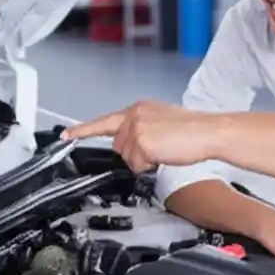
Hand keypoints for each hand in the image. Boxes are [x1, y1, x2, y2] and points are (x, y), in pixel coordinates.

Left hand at [61, 101, 223, 173]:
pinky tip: (164, 155)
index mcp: (138, 108)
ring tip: (164, 150)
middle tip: (159, 149)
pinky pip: (136, 165)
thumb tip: (133, 145)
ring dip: (143, 161)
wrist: (209, 132)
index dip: (83, 129)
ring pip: (127, 157)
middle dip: (134, 153)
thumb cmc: (193, 131)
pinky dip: (149, 165)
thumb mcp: (162, 121)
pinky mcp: (141, 142)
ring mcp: (136, 128)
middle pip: (118, 146)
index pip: (105, 120)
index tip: (66, 135)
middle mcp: (134, 115)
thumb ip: (142, 128)